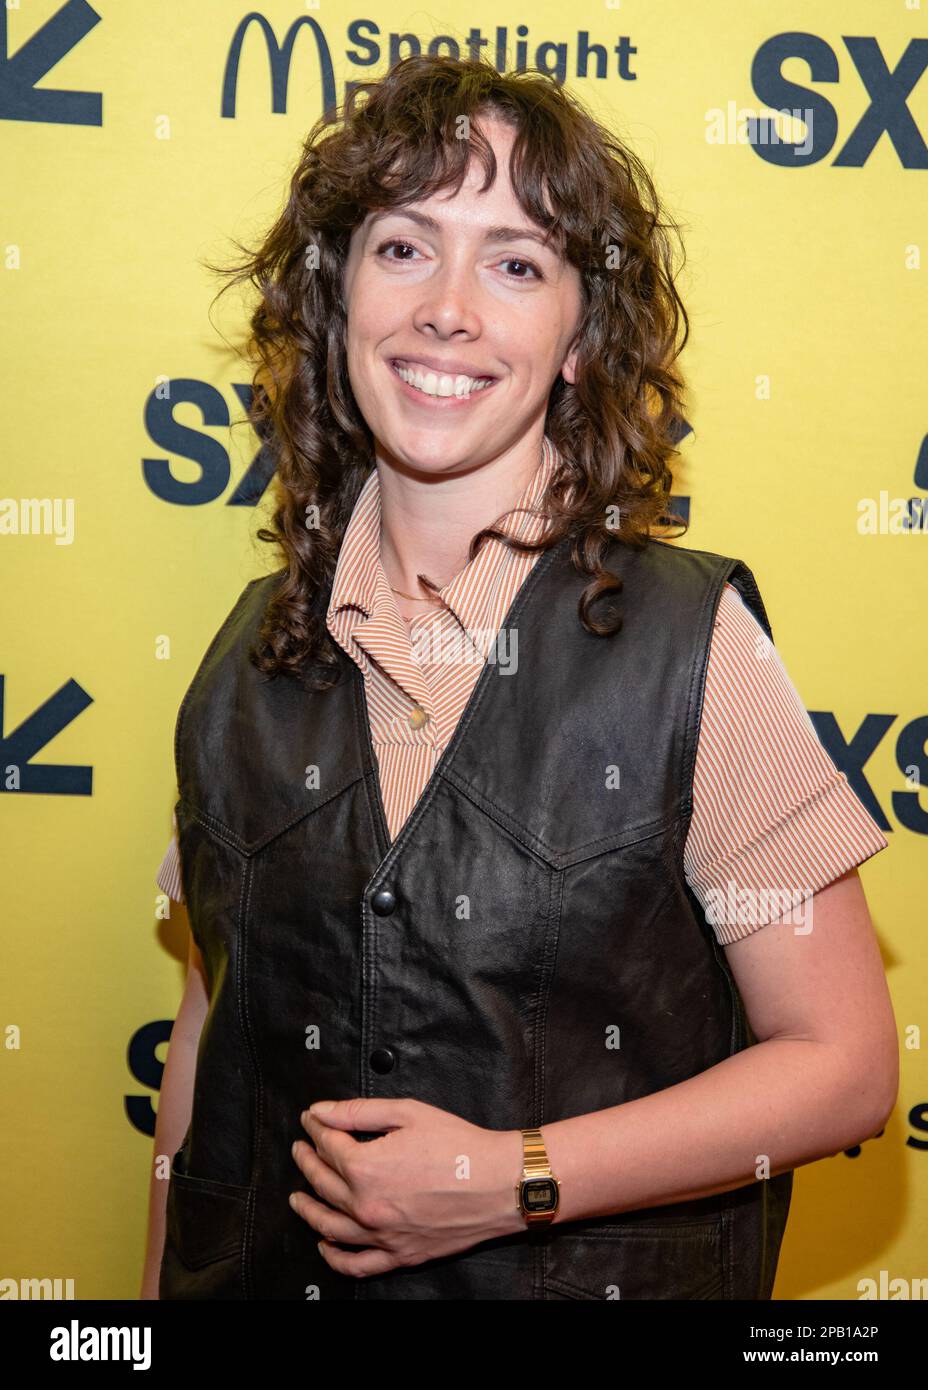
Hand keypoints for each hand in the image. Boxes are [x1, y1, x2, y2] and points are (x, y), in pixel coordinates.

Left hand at [289, 1097, 525, 1277]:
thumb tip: (322, 1112)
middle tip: (300, 1149)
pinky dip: (334, 1257)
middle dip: (307, 1161)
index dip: (316, 1128)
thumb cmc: (459, 1146)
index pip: (328, 1145)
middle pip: (323, 1182)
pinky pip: (357, 1264)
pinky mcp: (400, 1254)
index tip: (311, 1119)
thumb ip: (358, 1112)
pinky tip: (325, 1244)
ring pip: (330, 1225)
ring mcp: (382, 1235)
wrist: (499, 1184)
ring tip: (297, 1196)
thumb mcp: (408, 1113)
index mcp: (366, 1168)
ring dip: (307, 1208)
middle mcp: (367, 1205)